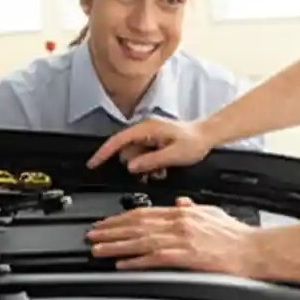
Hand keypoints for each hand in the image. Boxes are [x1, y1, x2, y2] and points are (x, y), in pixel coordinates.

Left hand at [85, 197, 259, 275]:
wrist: (252, 249)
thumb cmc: (236, 235)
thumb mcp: (212, 212)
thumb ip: (193, 207)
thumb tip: (180, 202)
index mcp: (182, 212)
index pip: (144, 213)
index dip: (121, 218)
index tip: (106, 223)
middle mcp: (178, 223)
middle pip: (136, 225)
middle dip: (111, 230)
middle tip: (92, 235)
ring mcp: (181, 240)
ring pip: (140, 240)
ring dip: (116, 245)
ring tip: (98, 249)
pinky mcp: (186, 257)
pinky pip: (155, 259)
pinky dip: (136, 261)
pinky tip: (122, 264)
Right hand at [87, 118, 213, 173]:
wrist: (207, 136)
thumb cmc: (194, 141)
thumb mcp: (174, 155)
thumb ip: (151, 161)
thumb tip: (131, 167)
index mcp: (147, 128)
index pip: (118, 140)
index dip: (103, 153)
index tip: (93, 164)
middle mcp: (145, 130)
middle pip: (127, 152)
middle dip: (136, 165)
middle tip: (154, 171)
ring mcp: (149, 135)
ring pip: (135, 156)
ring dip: (145, 167)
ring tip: (162, 169)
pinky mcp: (153, 141)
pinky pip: (144, 156)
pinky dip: (150, 164)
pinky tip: (163, 167)